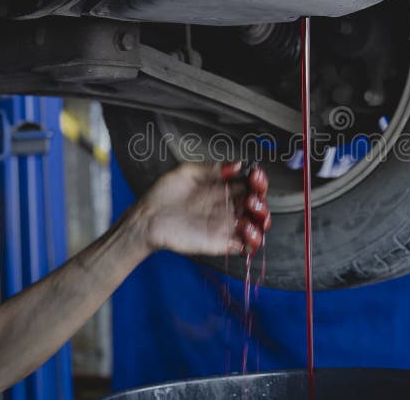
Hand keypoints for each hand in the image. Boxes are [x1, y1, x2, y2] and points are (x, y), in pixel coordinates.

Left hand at [122, 162, 270, 256]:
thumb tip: (237, 164)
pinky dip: (252, 241)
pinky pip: (244, 246)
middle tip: (252, 196)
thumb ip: (212, 168)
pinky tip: (246, 231)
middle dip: (261, 200)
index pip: (250, 184)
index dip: (257, 180)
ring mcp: (225, 225)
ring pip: (256, 226)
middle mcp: (227, 206)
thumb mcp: (187, 172)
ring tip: (251, 213)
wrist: (147, 218)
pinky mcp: (220, 243)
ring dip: (261, 220)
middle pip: (258, 205)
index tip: (254, 175)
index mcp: (222, 188)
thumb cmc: (164, 194)